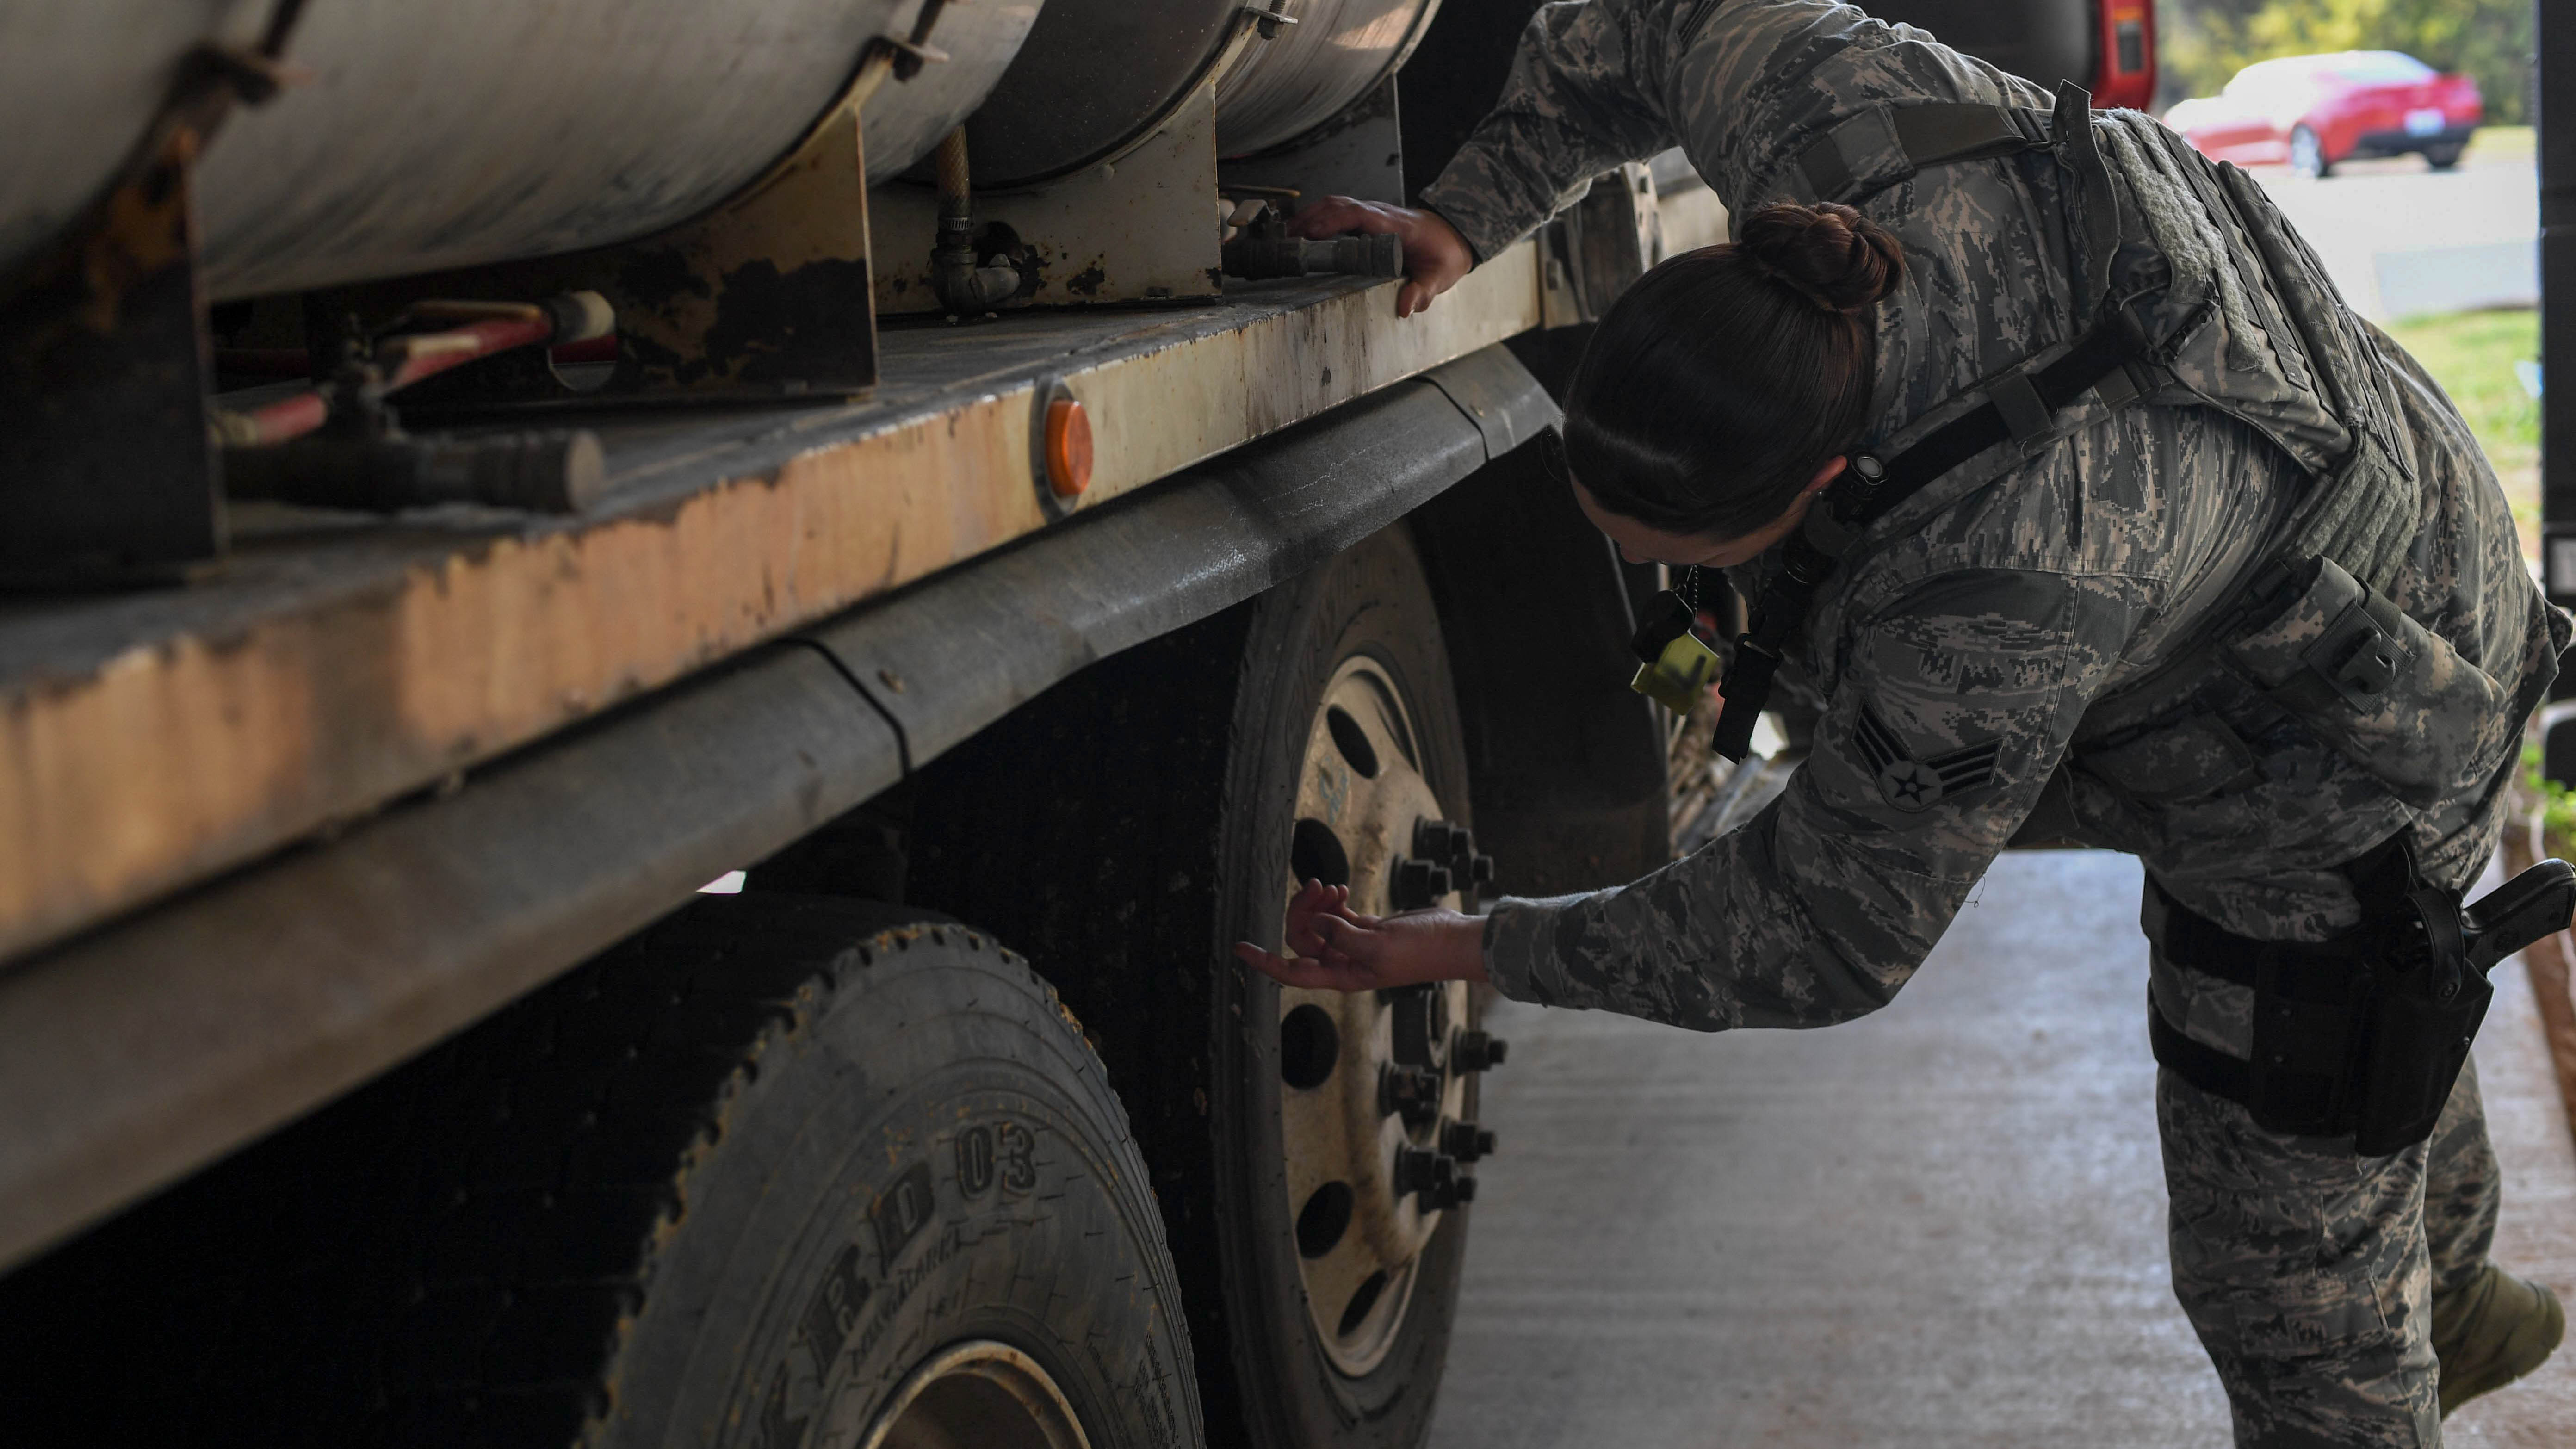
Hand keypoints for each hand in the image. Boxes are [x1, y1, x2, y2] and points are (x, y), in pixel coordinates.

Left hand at [1233, 879, 1488, 991]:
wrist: (1452, 940)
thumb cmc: (1423, 950)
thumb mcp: (1379, 944)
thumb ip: (1342, 935)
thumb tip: (1314, 923)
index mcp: (1343, 975)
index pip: (1293, 971)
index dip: (1264, 961)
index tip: (1240, 948)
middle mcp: (1343, 963)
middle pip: (1303, 939)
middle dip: (1302, 911)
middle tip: (1316, 886)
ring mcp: (1353, 946)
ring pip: (1317, 925)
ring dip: (1317, 903)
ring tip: (1331, 887)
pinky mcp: (1365, 930)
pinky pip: (1335, 916)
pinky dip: (1332, 902)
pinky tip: (1340, 890)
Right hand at [1285, 198, 1472, 317]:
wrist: (1454, 236)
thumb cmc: (1444, 255)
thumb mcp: (1440, 277)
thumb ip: (1423, 292)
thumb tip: (1406, 309)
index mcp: (1396, 225)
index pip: (1359, 215)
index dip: (1332, 221)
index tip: (1310, 234)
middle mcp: (1380, 213)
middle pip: (1339, 205)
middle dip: (1310, 218)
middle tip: (1286, 240)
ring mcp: (1372, 213)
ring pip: (1336, 204)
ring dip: (1310, 216)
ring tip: (1287, 236)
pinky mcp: (1367, 218)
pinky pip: (1339, 210)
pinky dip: (1318, 217)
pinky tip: (1303, 232)